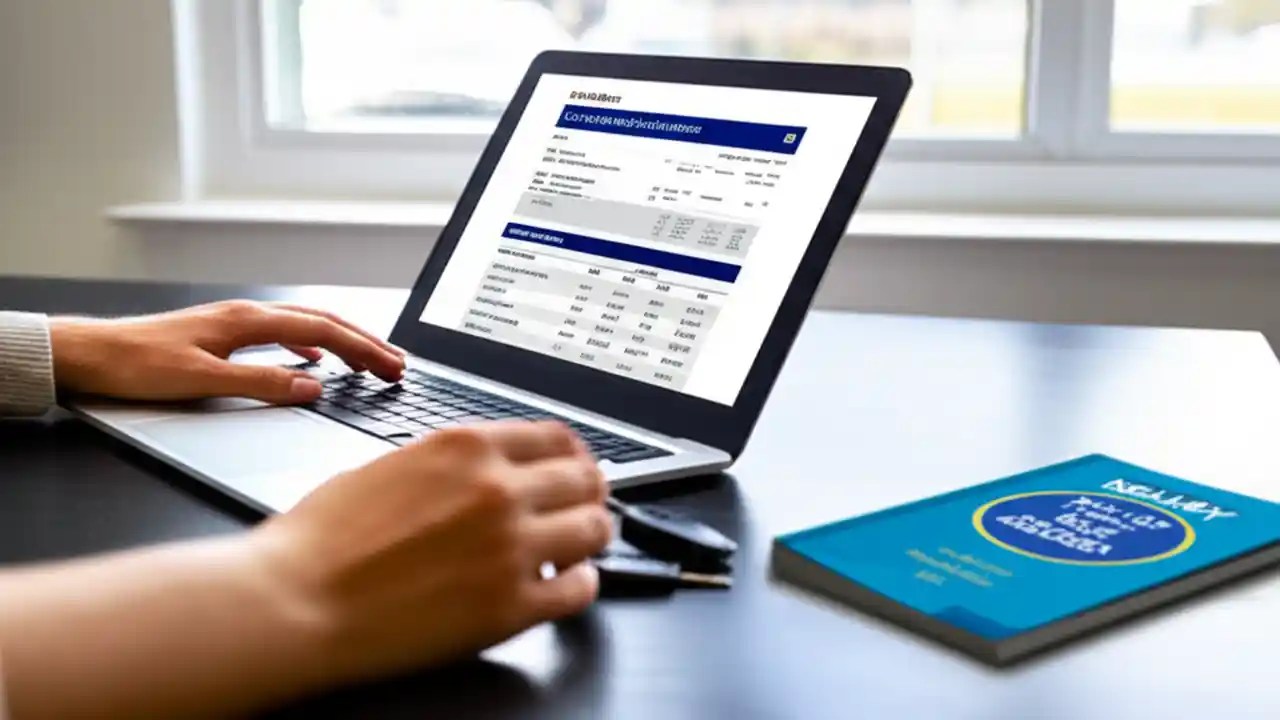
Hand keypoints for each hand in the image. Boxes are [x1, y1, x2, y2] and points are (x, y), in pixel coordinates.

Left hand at [49, 300, 404, 403]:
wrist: (89, 355)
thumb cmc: (136, 367)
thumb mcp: (203, 381)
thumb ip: (262, 384)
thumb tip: (312, 387)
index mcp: (246, 322)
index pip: (323, 332)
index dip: (363, 349)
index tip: (393, 367)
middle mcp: (245, 316)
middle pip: (322, 322)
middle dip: (365, 342)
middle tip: (397, 364)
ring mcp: (235, 323)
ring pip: (306, 326)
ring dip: (343, 341)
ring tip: (370, 360)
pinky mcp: (224, 335)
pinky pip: (284, 334)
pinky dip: (312, 344)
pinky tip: (315, 360)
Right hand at [248, 422, 610, 686]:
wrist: (293, 600)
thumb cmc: (321, 538)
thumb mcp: (392, 465)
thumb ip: (452, 464)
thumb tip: (487, 471)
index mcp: (467, 448)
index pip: (557, 438)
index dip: (573, 455)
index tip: (574, 467)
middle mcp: (498, 490)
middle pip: (586, 479)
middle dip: (590, 492)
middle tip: (587, 504)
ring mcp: (510, 549)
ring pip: (595, 530)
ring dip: (592, 536)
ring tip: (581, 544)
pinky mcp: (510, 607)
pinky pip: (579, 590)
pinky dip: (580, 585)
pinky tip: (566, 584)